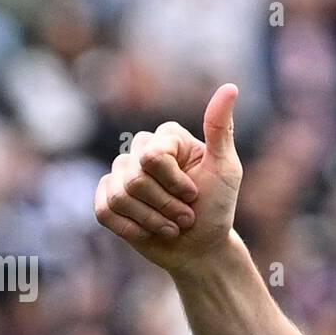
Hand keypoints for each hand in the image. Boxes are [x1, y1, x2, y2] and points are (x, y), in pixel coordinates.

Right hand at [94, 83, 243, 276]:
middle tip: (186, 216)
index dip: (175, 183)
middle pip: (134, 178)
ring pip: (119, 197)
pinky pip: (104, 211)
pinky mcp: (107, 200)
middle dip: (166, 206)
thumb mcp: (225, 170)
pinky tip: (150, 232)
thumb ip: (220, 130)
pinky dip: (132, 229)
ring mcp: (120, 175)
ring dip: (153, 221)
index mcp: (167, 138)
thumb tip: (230, 87)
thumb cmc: (216, 208)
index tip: (195, 194)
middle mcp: (140, 150)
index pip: (152, 157)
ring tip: (172, 226)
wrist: (201, 247)